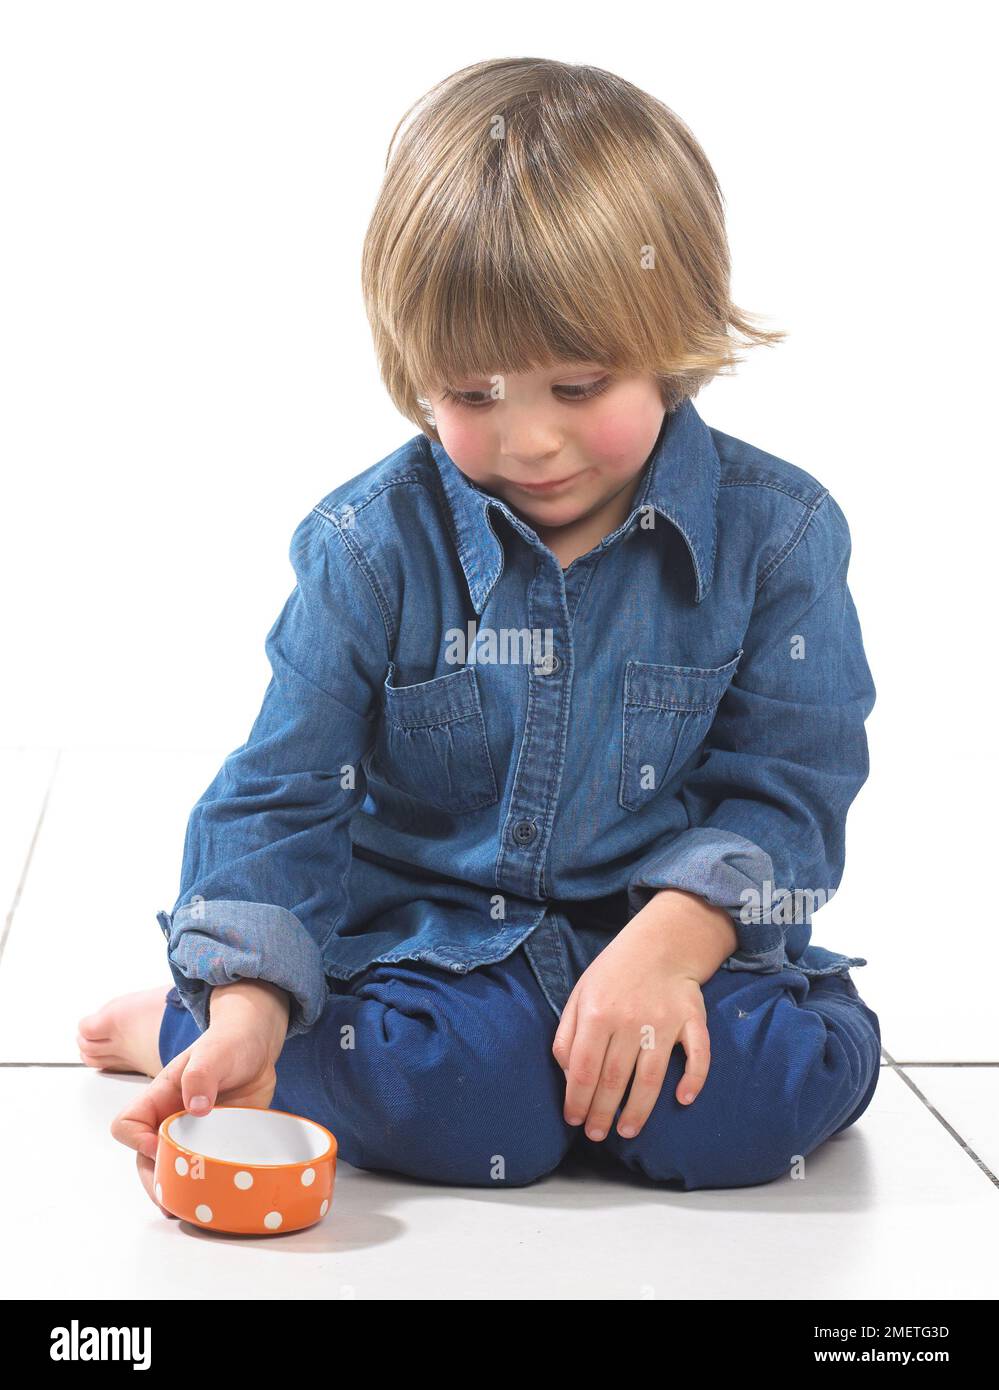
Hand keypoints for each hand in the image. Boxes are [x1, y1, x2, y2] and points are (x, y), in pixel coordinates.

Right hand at [110, 979, 290, 1216]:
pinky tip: (214, 1201)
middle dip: (155, 1181)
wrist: (257, 1047)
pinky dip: (204, 1188)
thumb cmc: (229, 1042)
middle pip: (146, 1159)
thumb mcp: (214, 1052)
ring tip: (190, 1210)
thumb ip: (201, 1073)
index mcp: (160, 1098)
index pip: (128, 1125)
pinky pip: (203, 1172)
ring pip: (172, 1171)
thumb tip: (195, 1106)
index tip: (159, 1146)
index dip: (137, 1140)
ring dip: (176, 1192)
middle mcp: (171, 1121)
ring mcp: (195, 1136)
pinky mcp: (217, 1145)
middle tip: (172, 1199)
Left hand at [551, 891, 735, 1141]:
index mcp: (597, 1013)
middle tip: (597, 1135)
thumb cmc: (614, 973)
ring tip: (627, 1131)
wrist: (661, 942)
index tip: (574, 1121)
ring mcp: (664, 1021)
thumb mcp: (580, 994)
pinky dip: (693, 1078)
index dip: (577, 1101)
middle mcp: (630, 1019)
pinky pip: (697, 1055)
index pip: (583, 1070)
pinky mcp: (692, 1019)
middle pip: (614, 1079)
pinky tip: (683, 1099)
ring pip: (650, 1077)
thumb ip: (567, 1034)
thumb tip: (568, 1075)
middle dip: (602, 1113)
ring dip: (638, 1110)